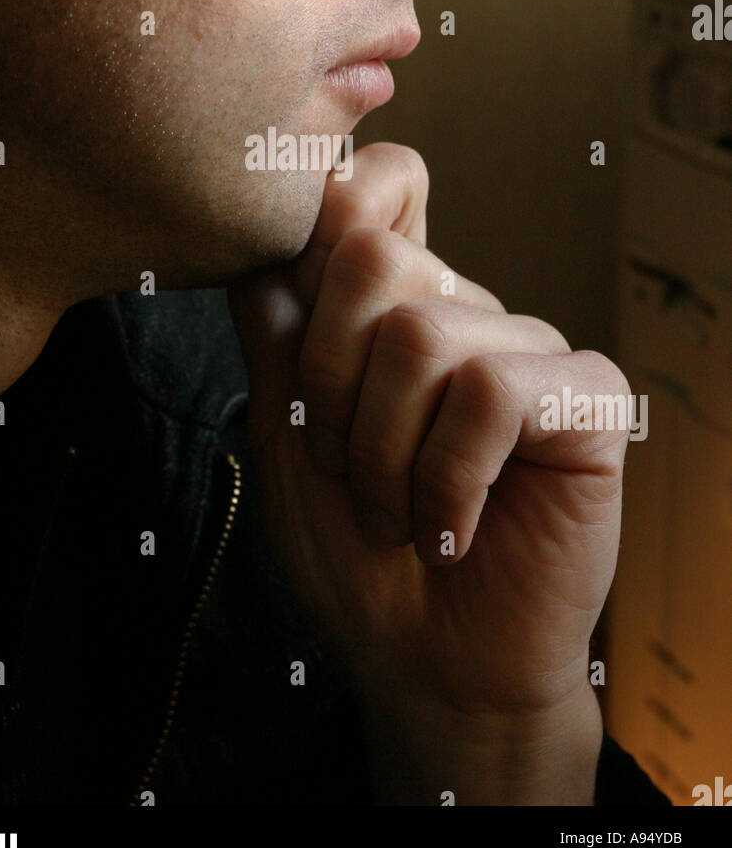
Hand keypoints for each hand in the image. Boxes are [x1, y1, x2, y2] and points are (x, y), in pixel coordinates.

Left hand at [227, 143, 624, 790]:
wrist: (425, 663)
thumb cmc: (355, 550)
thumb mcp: (285, 431)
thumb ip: (276, 328)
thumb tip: (262, 232)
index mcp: (395, 302)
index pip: (376, 184)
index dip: (329, 205)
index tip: (300, 291)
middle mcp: (465, 307)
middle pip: (370, 258)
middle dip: (327, 384)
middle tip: (342, 467)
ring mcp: (527, 347)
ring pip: (420, 334)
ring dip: (381, 453)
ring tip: (396, 512)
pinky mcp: (584, 398)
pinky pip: (490, 391)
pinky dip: (447, 476)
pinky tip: (453, 527)